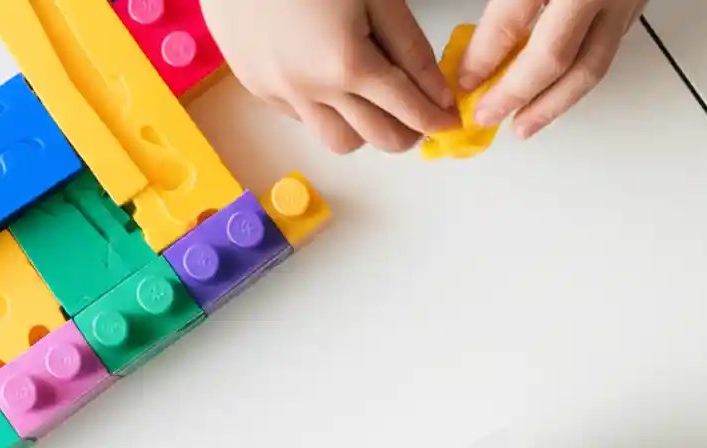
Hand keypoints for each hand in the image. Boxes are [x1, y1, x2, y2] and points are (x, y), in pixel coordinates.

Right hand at [201, 0, 458, 153]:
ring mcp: (278, 91)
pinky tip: (327, 77)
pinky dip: (324, 110)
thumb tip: (438, 94)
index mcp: (347, 62)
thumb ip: (410, 48)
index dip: (437, 119)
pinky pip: (301, 119)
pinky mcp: (254, 85)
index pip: (409, 110)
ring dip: (362, 129)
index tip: (451, 121)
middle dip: (407, 132)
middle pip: (376, 139)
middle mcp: (311, 89)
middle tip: (418, 112)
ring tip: (370, 98)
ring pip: (336, 140)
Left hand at [460, 0, 647, 138]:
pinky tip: (558, 90)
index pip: (512, 21)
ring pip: (590, 68)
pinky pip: (607, 51)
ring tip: (524, 124)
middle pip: (554, 59)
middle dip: (515, 94)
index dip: (484, 56)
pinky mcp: (641, 6)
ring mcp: (627, 0)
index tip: (466, 80)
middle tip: (487, 115)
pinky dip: (578, 78)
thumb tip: (480, 47)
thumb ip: (509, 3)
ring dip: (553, 104)